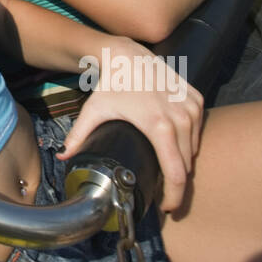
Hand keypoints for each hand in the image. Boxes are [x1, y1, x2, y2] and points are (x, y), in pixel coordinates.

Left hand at [56, 41, 203, 212]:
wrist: (127, 54)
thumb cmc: (111, 84)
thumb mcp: (94, 111)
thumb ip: (78, 136)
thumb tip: (63, 157)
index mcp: (159, 126)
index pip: (177, 174)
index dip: (174, 196)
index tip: (166, 207)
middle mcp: (181, 118)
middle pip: (187, 165)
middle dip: (177, 184)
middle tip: (164, 193)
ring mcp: (191, 107)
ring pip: (195, 148)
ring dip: (184, 162)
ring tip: (169, 171)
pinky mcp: (197, 99)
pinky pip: (198, 130)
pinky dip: (190, 141)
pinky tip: (177, 148)